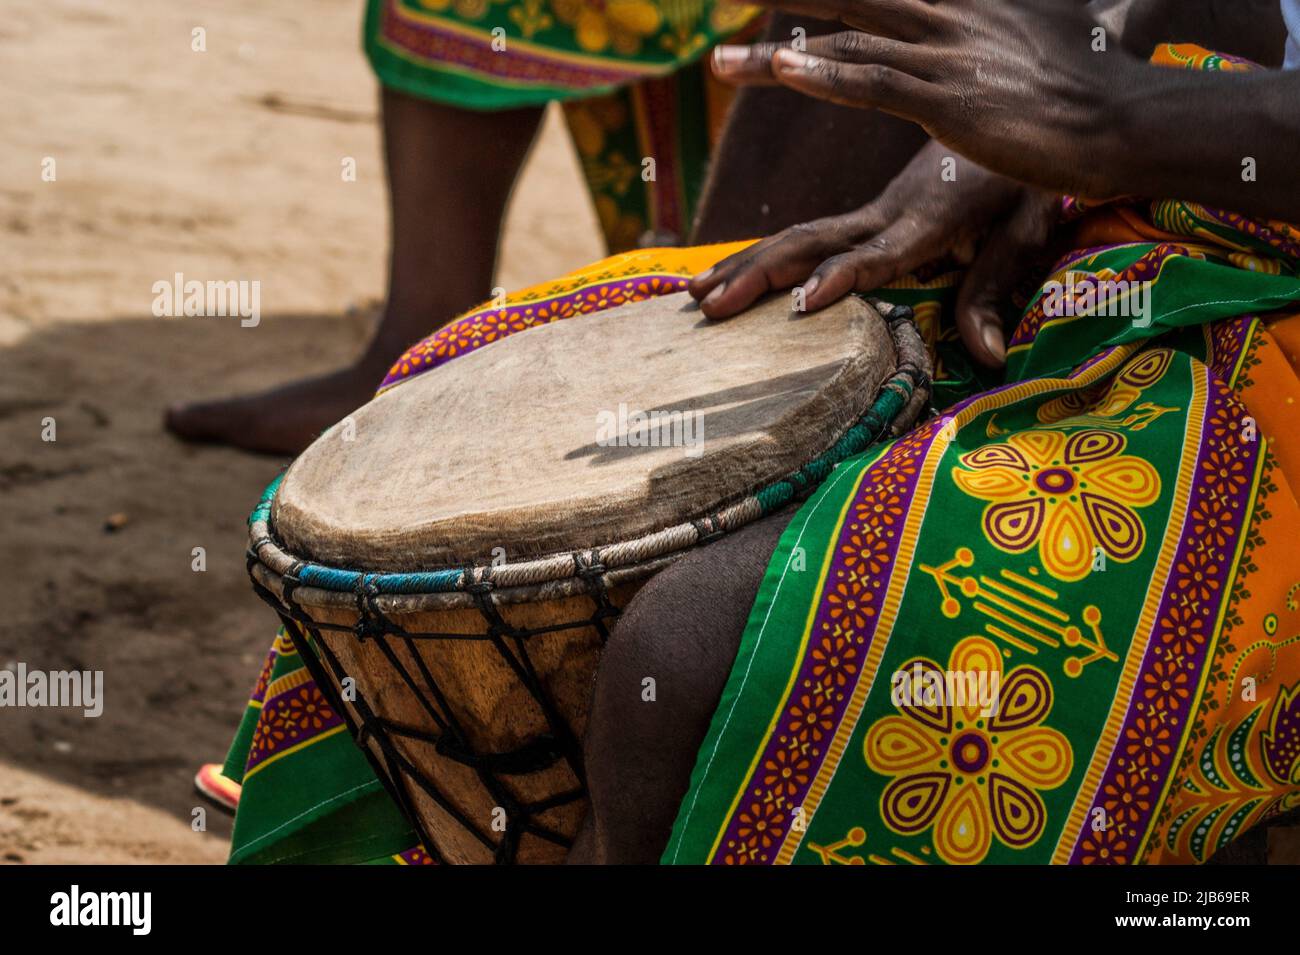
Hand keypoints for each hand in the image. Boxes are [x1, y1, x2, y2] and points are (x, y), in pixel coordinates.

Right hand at [689, 141, 1057, 367]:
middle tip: (709, 307)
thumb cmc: (1026, 177)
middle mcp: (885, 213)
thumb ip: (996, 291)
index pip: (876, 253)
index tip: (802, 305)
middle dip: (758, 274)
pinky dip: (759, 256)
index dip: (840, 277)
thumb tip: (987, 357)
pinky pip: (804, 238)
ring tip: (694, 297)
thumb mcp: (1024, 230)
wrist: (1013, 111)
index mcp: (927, 218)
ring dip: (743, 265)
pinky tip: (724, 276)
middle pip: (810, 243)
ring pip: (795, 237)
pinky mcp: (865, 216)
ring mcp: (869, 212)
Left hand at [710, 0, 1146, 198]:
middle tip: (723, 0)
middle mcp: (948, 16)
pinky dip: (824, 76)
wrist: (1130, 119)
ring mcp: (947, 55)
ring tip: (719, 63)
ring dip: (774, 56)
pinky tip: (782, 69)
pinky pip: (874, 84)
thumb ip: (1004, 23)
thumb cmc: (1093, 85)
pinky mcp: (950, 100)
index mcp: (963, 3)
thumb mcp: (1043, 33)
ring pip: (844, 44)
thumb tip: (1023, 21)